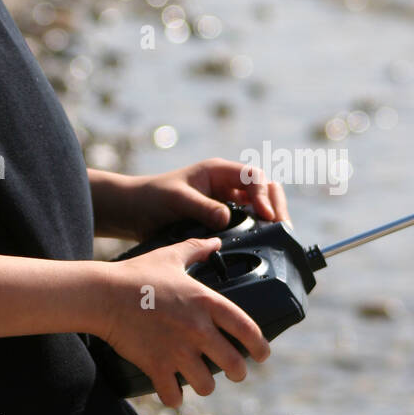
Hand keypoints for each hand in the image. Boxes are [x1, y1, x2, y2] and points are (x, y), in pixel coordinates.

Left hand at [91, 157, 290, 241]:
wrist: (133, 212)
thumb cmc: (152, 197)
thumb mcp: (177, 199)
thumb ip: (202, 207)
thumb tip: (227, 217)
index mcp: (217, 171)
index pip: (252, 176)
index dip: (263, 194)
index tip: (265, 214)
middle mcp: (225, 185)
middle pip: (263, 189)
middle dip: (275, 204)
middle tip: (280, 226)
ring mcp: (225, 203)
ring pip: (258, 207)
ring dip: (268, 218)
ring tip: (275, 236)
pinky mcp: (221, 221)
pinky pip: (246, 223)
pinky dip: (256, 231)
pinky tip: (259, 243)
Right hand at [97, 234, 270, 407]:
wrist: (103, 294)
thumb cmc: (137, 274)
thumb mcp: (170, 256)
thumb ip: (197, 248)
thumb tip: (216, 241)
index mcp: (206, 302)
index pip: (247, 329)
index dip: (260, 346)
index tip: (262, 354)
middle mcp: (197, 330)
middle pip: (234, 365)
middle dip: (238, 372)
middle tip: (233, 371)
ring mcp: (177, 351)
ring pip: (207, 385)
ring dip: (204, 384)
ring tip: (199, 379)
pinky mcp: (156, 367)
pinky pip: (174, 396)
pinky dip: (174, 396)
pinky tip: (173, 390)